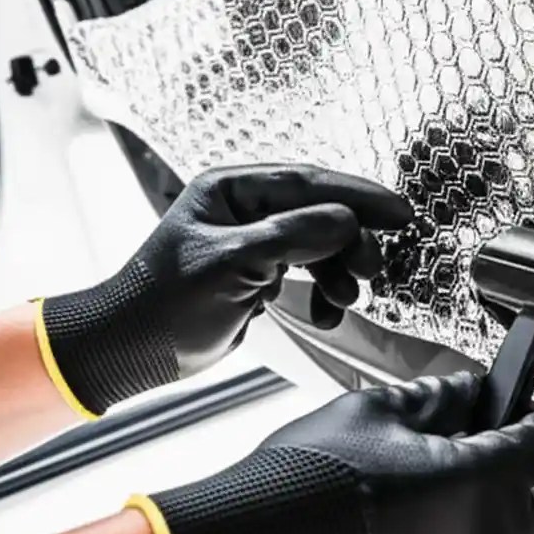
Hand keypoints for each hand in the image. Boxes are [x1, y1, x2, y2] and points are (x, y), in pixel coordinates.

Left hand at [42, 164, 411, 414]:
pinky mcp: (258, 274)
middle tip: (373, 269)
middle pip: (321, 212)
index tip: (401, 214)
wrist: (131, 351)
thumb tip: (349, 220)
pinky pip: (308, 272)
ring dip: (340, 271)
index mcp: (232, 189)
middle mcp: (245, 208)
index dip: (360, 196)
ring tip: (347, 298)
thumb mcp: (235, 263)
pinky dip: (323, 292)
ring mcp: (253, 241)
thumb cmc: (167, 304)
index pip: (310, 182)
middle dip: (352, 241)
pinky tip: (325, 312)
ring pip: (320, 244)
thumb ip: (296, 235)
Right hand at [142, 372, 533, 533]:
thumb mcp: (372, 415)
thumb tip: (467, 390)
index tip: (515, 416)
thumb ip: (436, 400)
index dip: (528, 423)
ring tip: (411, 509)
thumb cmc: (304, 489)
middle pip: (522, 502)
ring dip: (470, 526)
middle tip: (445, 462)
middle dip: (494, 479)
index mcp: (480, 482)